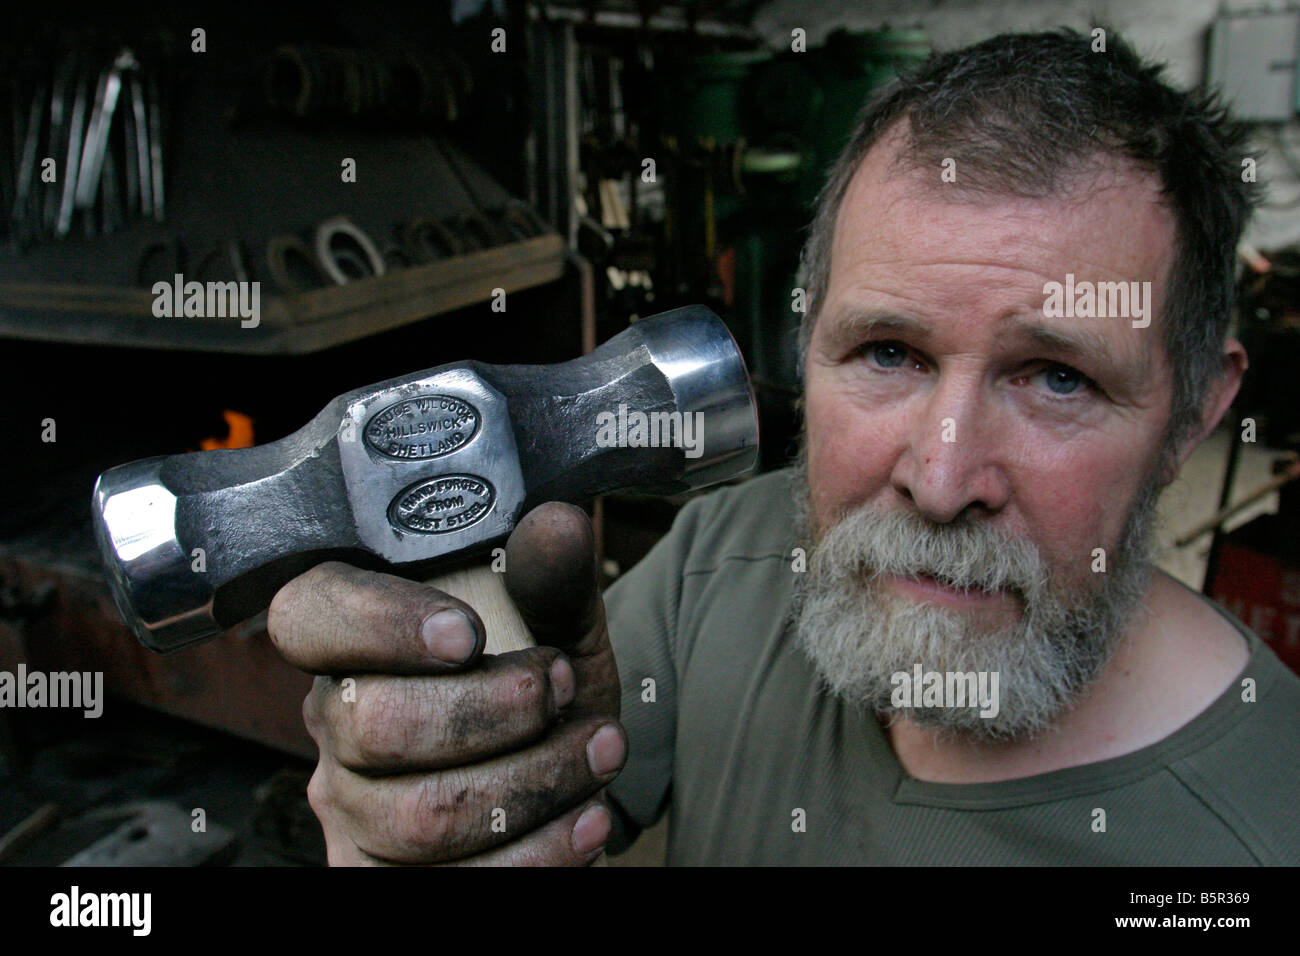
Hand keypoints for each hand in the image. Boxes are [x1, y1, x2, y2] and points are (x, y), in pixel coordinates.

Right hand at [267, 502, 625, 864]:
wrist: (569, 776)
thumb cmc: (546, 693)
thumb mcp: (560, 627)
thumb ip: (552, 579)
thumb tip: (555, 525)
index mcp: (354, 645)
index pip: (309, 617)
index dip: (378, 623)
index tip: (465, 635)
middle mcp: (335, 729)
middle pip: (375, 725)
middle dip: (494, 708)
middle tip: (562, 687)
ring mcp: (355, 814)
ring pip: (422, 816)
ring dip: (535, 782)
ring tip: (599, 750)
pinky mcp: (386, 881)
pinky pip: (451, 886)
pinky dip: (537, 854)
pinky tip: (586, 819)